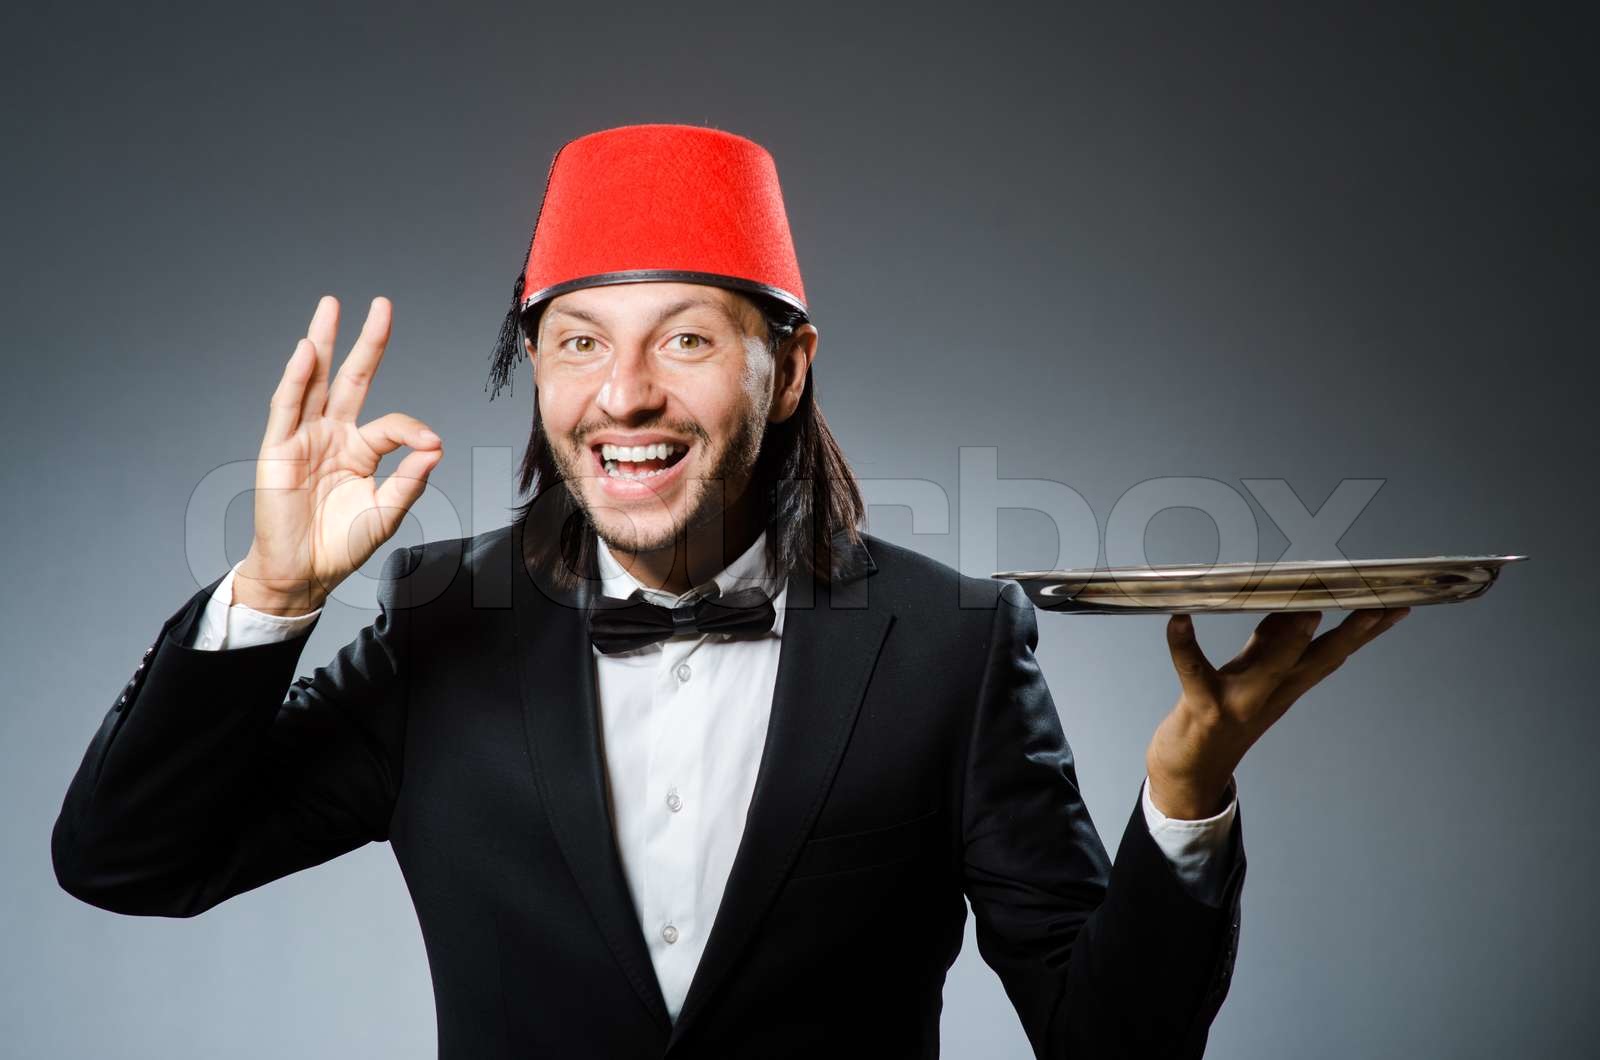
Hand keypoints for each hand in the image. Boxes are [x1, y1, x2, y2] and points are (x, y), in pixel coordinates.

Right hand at [235, 296, 442, 613]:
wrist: (303, 573)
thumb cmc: (342, 545)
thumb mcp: (386, 513)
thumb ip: (409, 482)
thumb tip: (436, 448)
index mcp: (361, 450)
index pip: (391, 425)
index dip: (413, 430)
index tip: (431, 445)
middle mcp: (333, 435)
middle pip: (351, 379)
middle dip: (366, 342)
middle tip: (380, 305)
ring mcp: (304, 438)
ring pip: (314, 381)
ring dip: (322, 343)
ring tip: (330, 307)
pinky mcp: (279, 448)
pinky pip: (287, 407)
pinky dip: (295, 378)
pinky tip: (305, 351)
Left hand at [1145, 607, 1410, 818]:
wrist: (1189, 772)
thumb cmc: (1222, 712)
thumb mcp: (1255, 674)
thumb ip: (1274, 640)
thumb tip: (1299, 604)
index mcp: (1288, 685)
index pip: (1334, 653)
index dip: (1366, 631)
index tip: (1397, 603)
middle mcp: (1272, 694)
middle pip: (1316, 662)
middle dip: (1348, 634)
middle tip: (1375, 604)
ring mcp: (1239, 702)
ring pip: (1269, 671)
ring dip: (1288, 642)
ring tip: (1304, 610)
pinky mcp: (1202, 707)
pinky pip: (1193, 672)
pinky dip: (1184, 645)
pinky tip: (1178, 620)